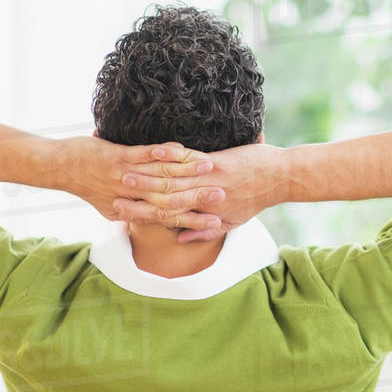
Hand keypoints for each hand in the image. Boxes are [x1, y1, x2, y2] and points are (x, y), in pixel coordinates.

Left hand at [58, 137, 225, 230]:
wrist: (58, 168)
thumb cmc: (86, 184)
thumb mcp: (110, 207)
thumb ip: (133, 213)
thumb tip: (149, 221)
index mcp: (130, 211)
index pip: (168, 218)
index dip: (194, 220)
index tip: (217, 220)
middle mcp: (129, 197)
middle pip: (170, 200)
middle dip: (199, 198)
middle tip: (224, 197)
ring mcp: (123, 177)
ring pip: (161, 177)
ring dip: (188, 172)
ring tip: (211, 168)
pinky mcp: (117, 158)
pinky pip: (144, 156)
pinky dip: (165, 154)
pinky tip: (181, 150)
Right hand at [114, 142, 286, 242]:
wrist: (281, 178)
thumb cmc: (256, 199)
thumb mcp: (232, 222)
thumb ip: (205, 232)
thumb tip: (182, 239)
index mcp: (205, 214)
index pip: (166, 215)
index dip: (140, 213)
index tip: (117, 210)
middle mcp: (204, 200)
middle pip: (163, 199)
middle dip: (135, 195)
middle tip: (110, 190)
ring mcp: (210, 182)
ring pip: (172, 182)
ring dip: (146, 177)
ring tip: (122, 172)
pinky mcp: (218, 163)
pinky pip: (191, 161)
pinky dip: (171, 157)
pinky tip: (154, 153)